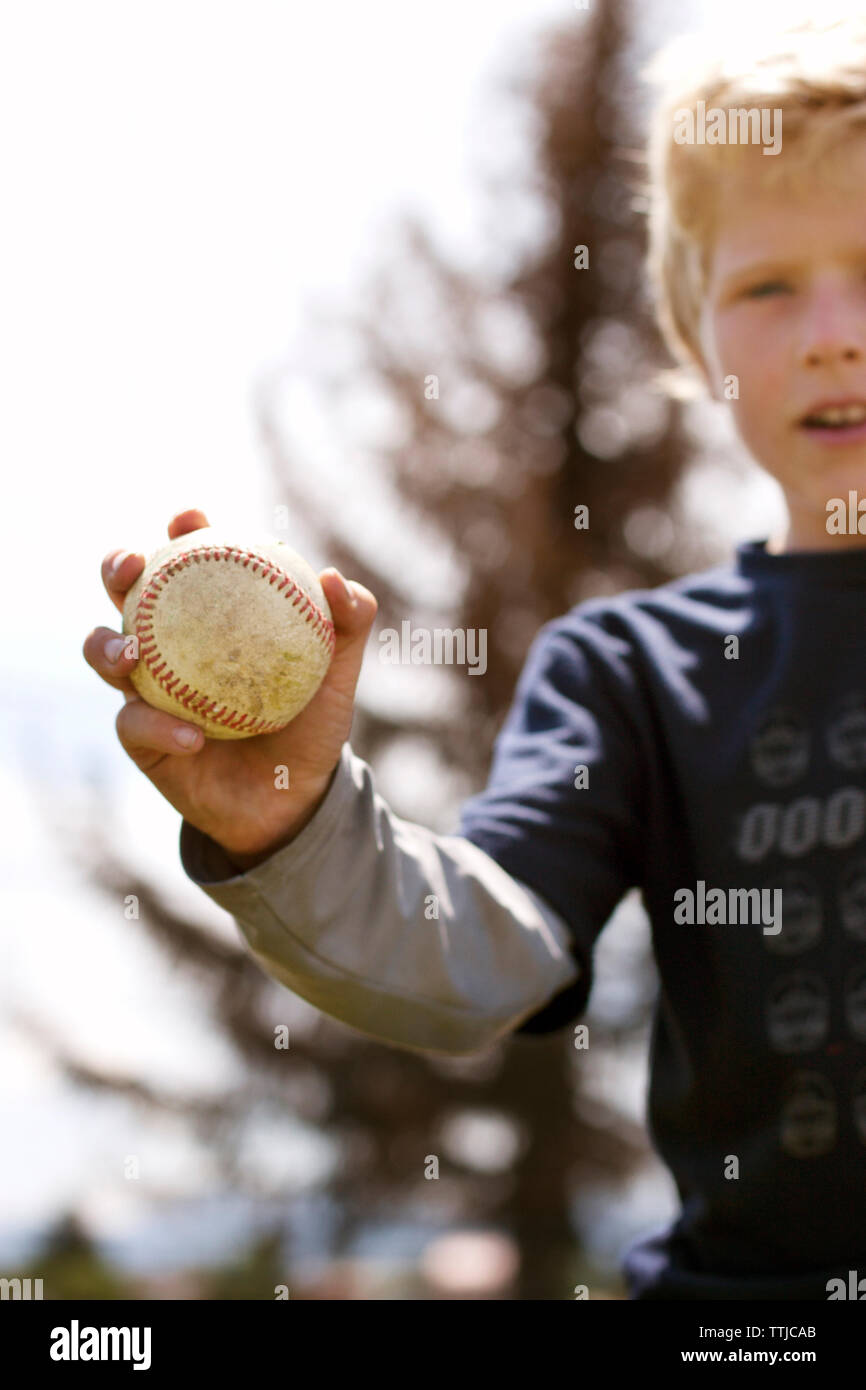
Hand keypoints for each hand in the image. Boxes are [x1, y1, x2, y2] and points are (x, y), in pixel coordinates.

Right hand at [82, 507, 377, 862]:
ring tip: (130, 652)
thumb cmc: (310, 724)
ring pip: (103, 651)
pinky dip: (160, 727)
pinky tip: (192, 736)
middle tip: (133, 565)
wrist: (293, 800)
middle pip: (124, 591)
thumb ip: (347, 624)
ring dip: (105, 645)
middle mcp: (167, 642)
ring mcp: (145, 687)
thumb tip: (336, 580)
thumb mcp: (336, 675)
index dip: (181, 531)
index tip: (189, 519)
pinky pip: (135, 724)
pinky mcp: (139, 738)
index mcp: (209, 614)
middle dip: (117, 566)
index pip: (188, 559)